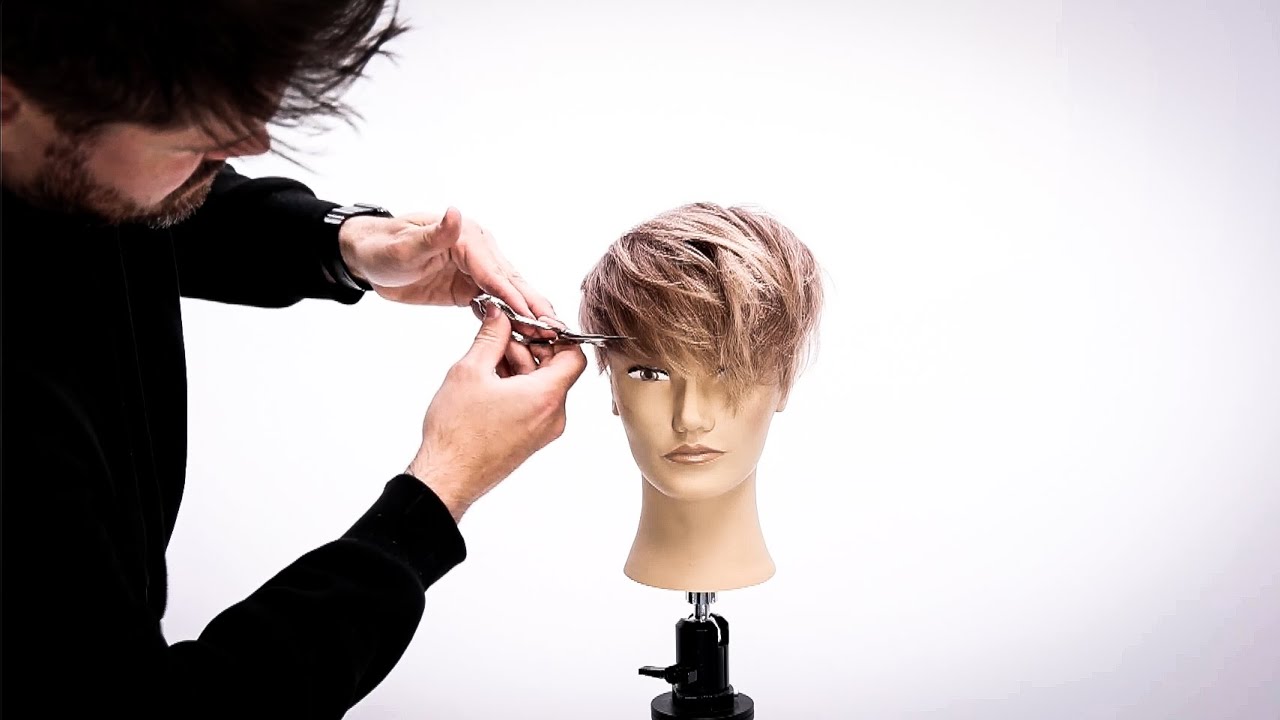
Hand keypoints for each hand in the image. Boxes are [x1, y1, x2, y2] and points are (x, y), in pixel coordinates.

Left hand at [338, 208, 554, 320]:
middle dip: (534, 305)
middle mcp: (478, 252)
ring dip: (530, 314)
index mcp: (468, 238)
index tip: (533, 315)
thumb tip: (456, 214)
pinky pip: (496, 303)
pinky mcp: (469, 288)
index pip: (495, 272)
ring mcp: (476, 271)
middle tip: (557, 329)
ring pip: (509, 293)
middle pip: (511, 282)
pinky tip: (528, 333)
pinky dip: (512, 318)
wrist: (368, 258)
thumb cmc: (382, 247)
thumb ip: (435, 234)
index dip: (514, 295)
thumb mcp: (405, 244)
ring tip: (552, 334)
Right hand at [408, 302, 587, 521]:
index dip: (556, 336)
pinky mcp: (531, 440)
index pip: (574, 356)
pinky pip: (535, 404)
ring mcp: (543, 431)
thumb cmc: (458, 432)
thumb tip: (500, 314)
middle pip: (556, 369)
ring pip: (543, 386)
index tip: (531, 328)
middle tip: (500, 339)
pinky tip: (489, 383)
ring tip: (488, 362)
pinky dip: (518, 387)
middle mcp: (553, 416)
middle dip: (530, 349)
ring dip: (520, 368)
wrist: (447, 476)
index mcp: (546, 397)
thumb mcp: (470, 371)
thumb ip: (491, 337)